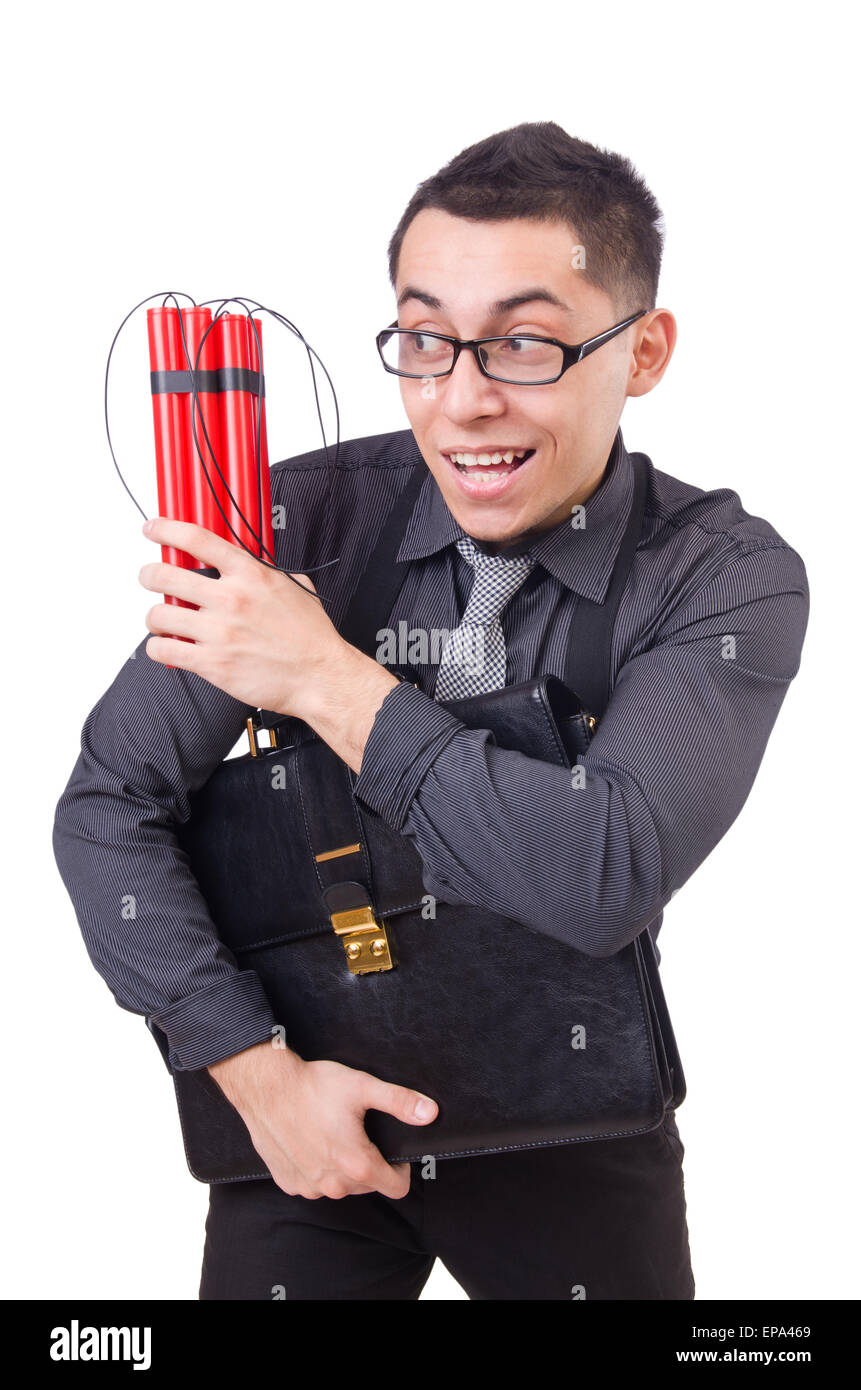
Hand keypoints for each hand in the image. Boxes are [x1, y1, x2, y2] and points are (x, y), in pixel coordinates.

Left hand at [138, 516, 346, 715]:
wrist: (320, 676)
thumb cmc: (310, 637)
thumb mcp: (295, 588)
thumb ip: (267, 573)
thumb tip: (253, 565)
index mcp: (251, 574)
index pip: (196, 539)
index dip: (166, 529)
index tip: (154, 529)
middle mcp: (231, 599)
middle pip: (164, 574)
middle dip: (149, 575)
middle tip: (151, 578)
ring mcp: (219, 632)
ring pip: (158, 614)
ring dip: (155, 617)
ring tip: (163, 620)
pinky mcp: (212, 663)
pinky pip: (163, 649)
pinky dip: (158, 647)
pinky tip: (168, 646)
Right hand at [208, 1040, 438, 1199]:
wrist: (266, 1087)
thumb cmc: (313, 1086)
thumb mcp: (363, 1087)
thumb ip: (400, 1102)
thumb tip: (430, 1113)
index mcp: (357, 1165)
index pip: (397, 1188)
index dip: (400, 1168)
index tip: (390, 1148)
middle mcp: (334, 1184)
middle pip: (368, 1185)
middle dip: (369, 1163)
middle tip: (357, 1131)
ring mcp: (309, 1187)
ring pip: (340, 1186)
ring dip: (342, 1167)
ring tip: (332, 1133)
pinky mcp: (289, 1183)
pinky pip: (314, 1183)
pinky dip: (317, 1168)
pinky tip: (310, 1141)